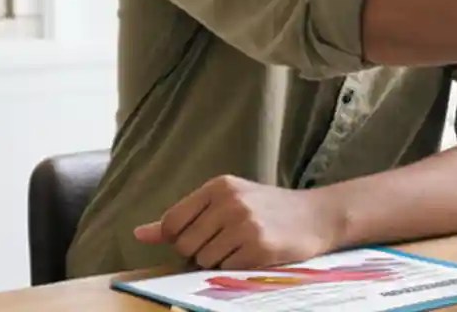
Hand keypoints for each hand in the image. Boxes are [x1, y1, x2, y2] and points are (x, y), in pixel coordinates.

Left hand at [134, 175, 345, 269]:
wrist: (316, 216)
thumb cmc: (267, 209)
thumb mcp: (225, 202)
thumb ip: (182, 218)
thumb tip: (139, 234)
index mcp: (219, 186)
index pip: (173, 223)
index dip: (181, 238)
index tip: (203, 235)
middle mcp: (230, 202)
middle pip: (186, 245)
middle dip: (201, 252)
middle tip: (228, 241)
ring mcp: (245, 224)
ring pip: (205, 261)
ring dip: (220, 261)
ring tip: (244, 245)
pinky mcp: (259, 247)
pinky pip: (227, 269)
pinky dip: (238, 267)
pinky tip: (256, 253)